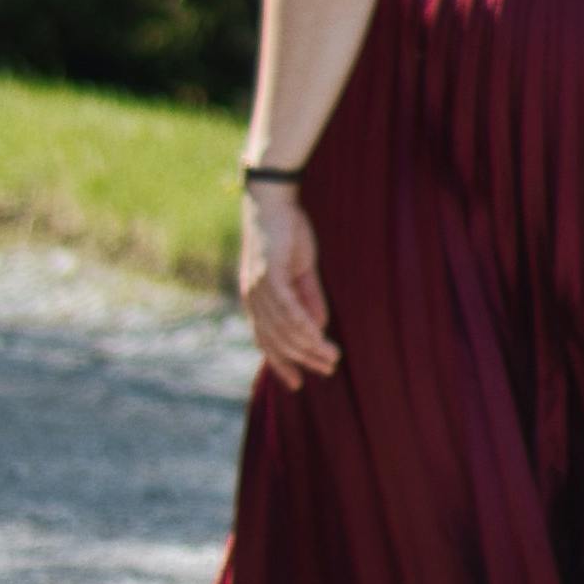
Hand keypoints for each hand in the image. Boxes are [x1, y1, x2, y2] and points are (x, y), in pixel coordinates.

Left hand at [240, 177, 338, 387]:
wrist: (273, 200)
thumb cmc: (286, 232)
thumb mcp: (301, 270)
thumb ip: (308, 299)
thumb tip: (319, 327)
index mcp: (255, 300)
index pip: (266, 340)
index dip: (281, 363)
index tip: (297, 383)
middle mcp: (252, 298)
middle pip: (277, 340)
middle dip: (303, 359)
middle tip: (328, 369)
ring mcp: (258, 287)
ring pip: (284, 328)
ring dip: (309, 346)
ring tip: (331, 357)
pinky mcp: (269, 274)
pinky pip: (286, 308)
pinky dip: (302, 325)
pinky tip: (318, 337)